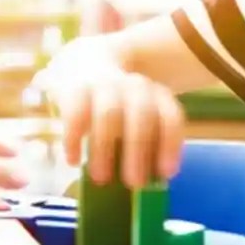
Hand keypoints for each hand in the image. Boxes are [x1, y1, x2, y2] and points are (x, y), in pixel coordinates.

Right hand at [41, 66, 185, 188]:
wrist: (87, 61)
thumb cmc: (117, 105)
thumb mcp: (137, 118)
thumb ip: (145, 145)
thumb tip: (151, 181)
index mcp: (156, 95)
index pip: (170, 117)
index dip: (170, 145)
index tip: (166, 173)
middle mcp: (134, 86)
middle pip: (142, 114)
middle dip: (138, 149)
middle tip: (133, 183)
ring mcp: (105, 84)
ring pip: (109, 113)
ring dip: (105, 148)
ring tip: (100, 178)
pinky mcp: (75, 87)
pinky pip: (76, 112)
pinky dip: (74, 139)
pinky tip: (73, 160)